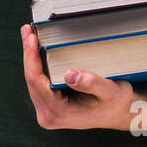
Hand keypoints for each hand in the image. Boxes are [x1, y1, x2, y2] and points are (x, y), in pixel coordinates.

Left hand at [20, 24, 146, 131]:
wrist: (120, 112)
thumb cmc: (116, 102)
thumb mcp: (111, 92)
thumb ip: (92, 84)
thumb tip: (69, 74)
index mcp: (59, 114)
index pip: (37, 83)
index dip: (32, 59)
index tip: (31, 39)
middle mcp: (48, 115)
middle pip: (31, 80)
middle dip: (28, 53)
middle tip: (27, 30)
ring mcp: (46, 110)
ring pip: (32, 79)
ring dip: (30, 56)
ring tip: (28, 34)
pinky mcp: (48, 103)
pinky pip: (38, 81)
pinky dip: (36, 63)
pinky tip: (34, 46)